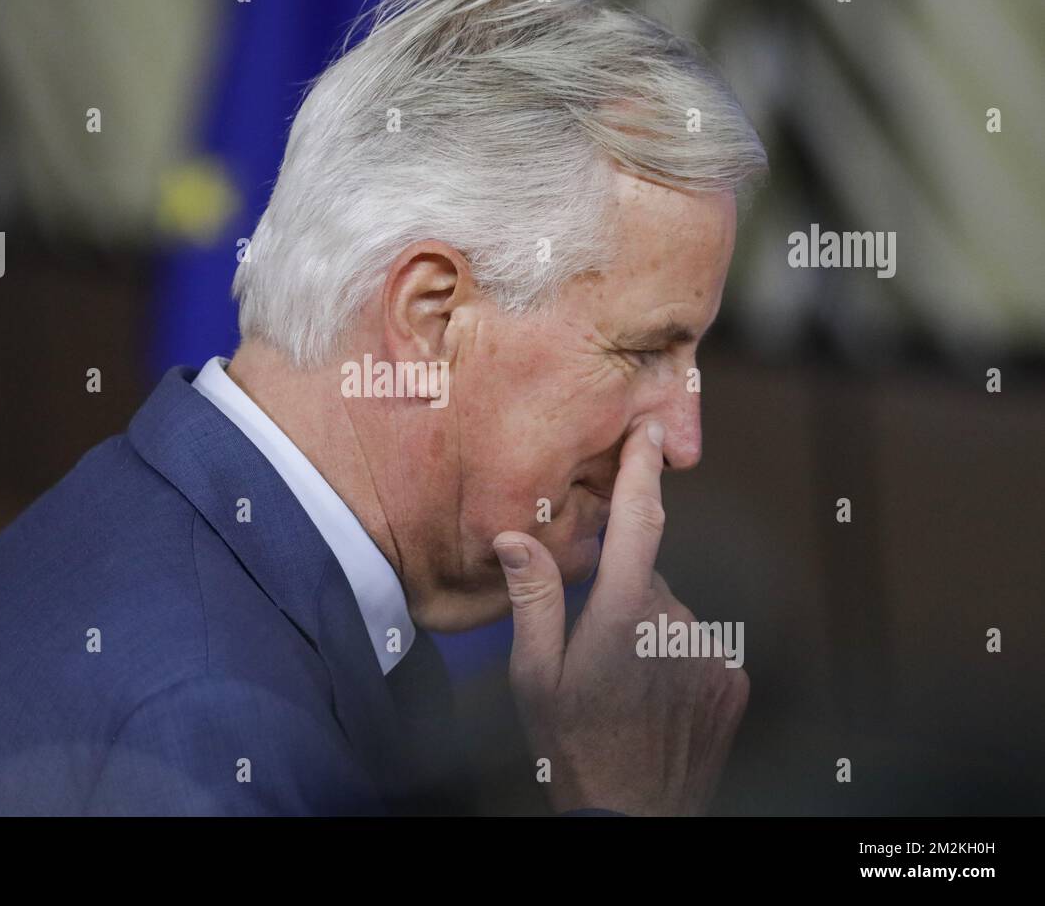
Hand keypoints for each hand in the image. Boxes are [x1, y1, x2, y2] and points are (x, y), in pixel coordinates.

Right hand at [493, 420, 748, 815]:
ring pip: (673, 615)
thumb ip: (534, 598)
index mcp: (624, 615)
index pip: (639, 522)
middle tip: (591, 650)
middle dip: (621, 596)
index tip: (650, 430)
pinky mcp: (732, 680)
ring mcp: (712, 654)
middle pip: (647, 578)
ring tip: (623, 687)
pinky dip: (677, 659)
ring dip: (650, 632)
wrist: (633, 819)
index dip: (642, 470)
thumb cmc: (572, 748)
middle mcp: (677, 623)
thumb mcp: (535, 676)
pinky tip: (655, 698)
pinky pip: (699, 648)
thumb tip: (516, 537)